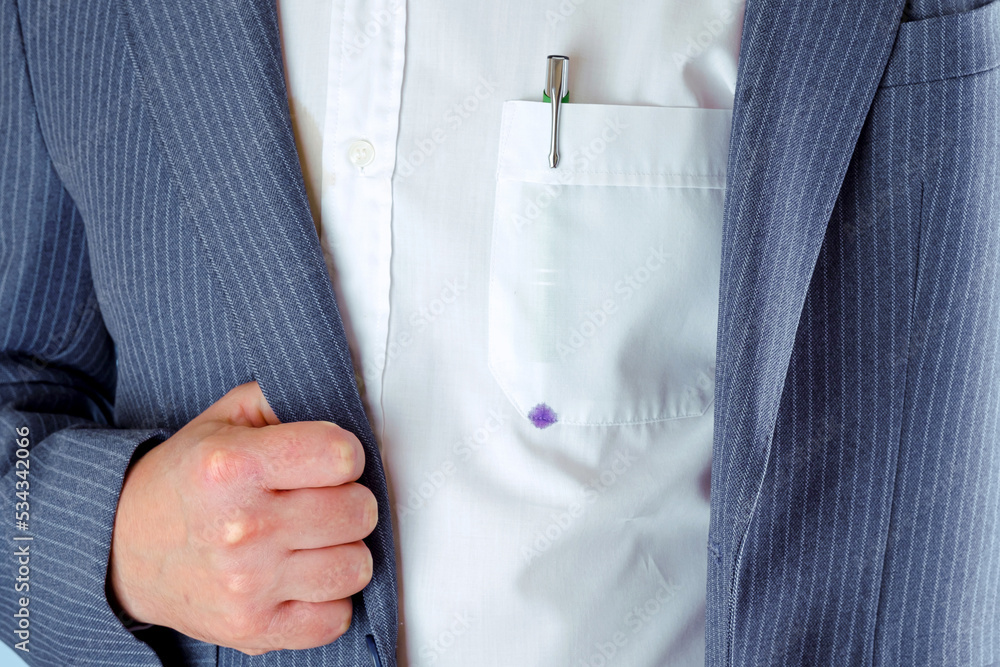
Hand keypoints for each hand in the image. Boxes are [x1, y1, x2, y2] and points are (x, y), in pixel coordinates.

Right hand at [108, 381, 376, 654]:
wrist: (121, 551)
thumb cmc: (184, 483)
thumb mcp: (223, 419)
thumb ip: (283, 396)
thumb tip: (343, 397)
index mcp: (233, 467)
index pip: (342, 456)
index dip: (344, 454)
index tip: (328, 459)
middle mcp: (242, 528)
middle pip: (358, 511)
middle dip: (349, 500)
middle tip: (320, 500)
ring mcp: (248, 586)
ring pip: (356, 566)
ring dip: (343, 551)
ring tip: (313, 540)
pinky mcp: (253, 630)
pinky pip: (336, 618)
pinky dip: (329, 600)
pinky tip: (304, 577)